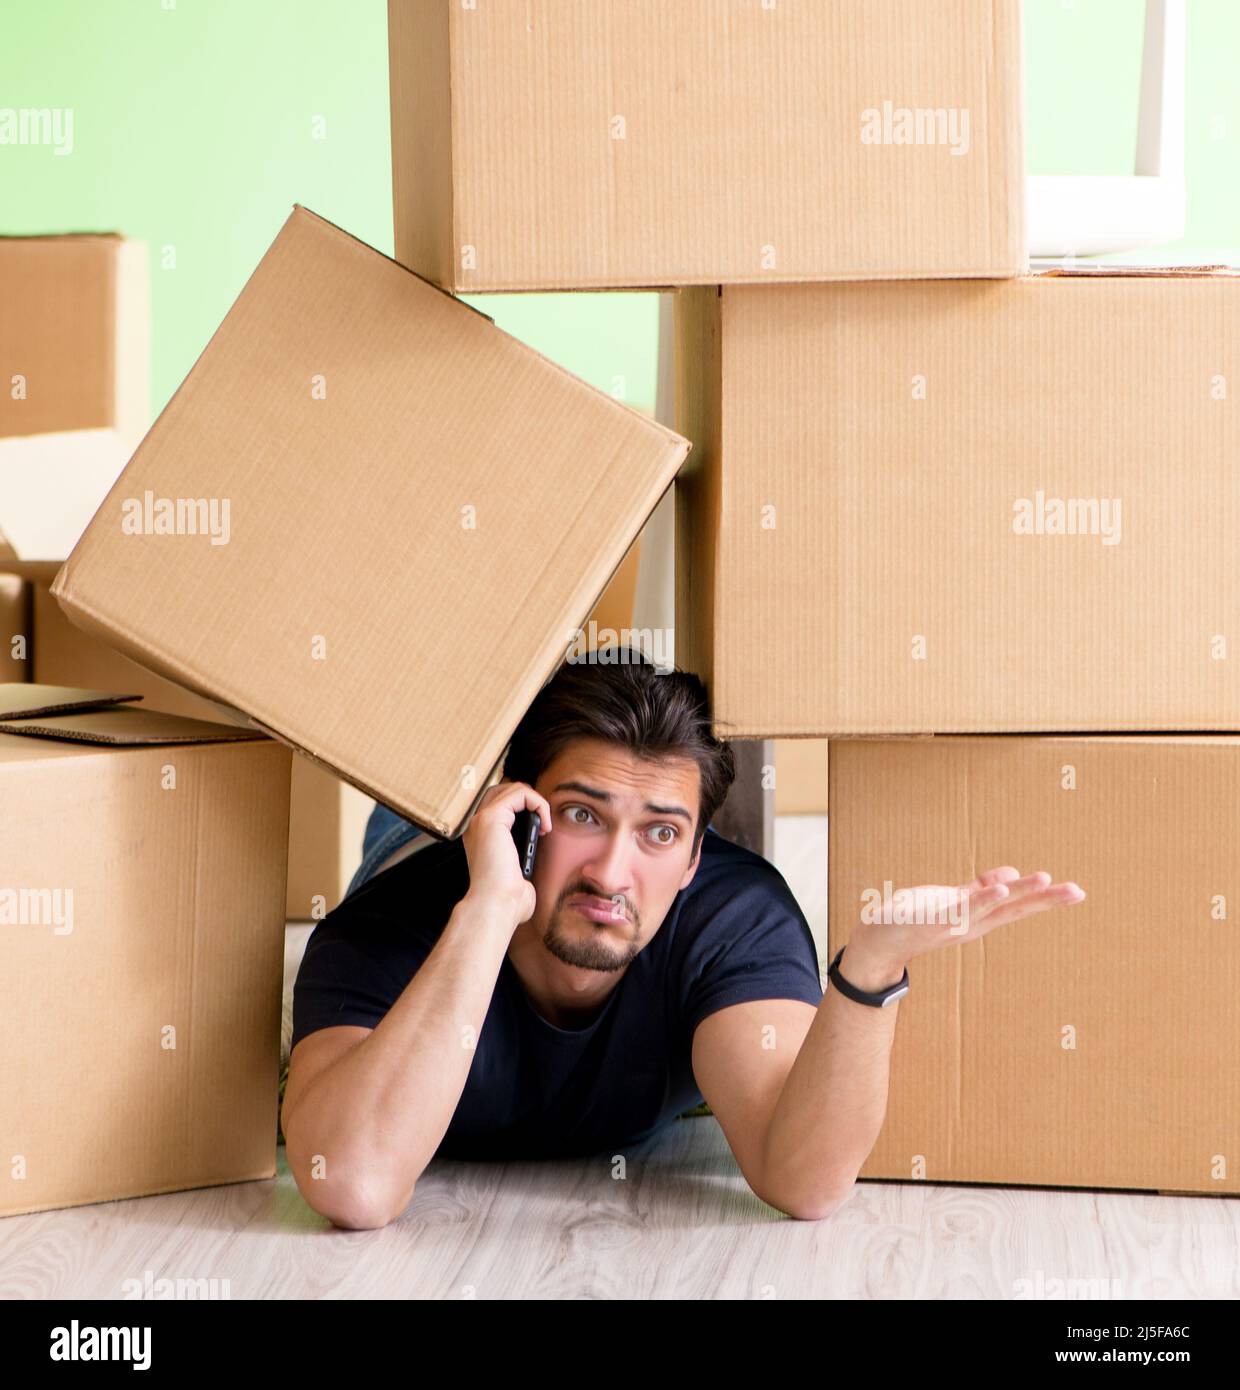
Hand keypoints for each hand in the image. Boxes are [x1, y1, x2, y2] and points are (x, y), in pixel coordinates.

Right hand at [460, 778, 552, 927]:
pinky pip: (520, 794)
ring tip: (544, 824)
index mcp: (482, 838)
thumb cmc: (506, 900)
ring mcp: (481, 820)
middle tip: (543, 823)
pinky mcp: (491, 818)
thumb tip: (527, 875)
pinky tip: (544, 827)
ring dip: (535, 801)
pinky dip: (538, 803)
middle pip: (504, 791)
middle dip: (529, 800)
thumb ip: (521, 866)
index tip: (540, 831)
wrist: (496, 906)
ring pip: (512, 788)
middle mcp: (478, 826)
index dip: (524, 809)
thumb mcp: (517, 878)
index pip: (501, 806)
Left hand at [848, 865, 1085, 974]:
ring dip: (1019, 893)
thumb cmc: (915, 919)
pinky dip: (983, 899)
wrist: (878, 942)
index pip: (1017, 906)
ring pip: (992, 906)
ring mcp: (953, 923)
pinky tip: (1002, 889)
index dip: (1046, 899)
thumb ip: (980, 889)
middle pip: (1014, 909)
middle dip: (1045, 900)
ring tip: (1044, 879)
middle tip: (1078, 891)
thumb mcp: (951, 901)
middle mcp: (971, 924)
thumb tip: (1011, 875)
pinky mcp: (932, 920)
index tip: (1077, 891)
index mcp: (977, 917)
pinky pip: (961, 908)